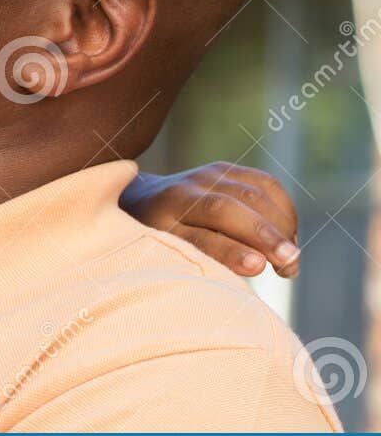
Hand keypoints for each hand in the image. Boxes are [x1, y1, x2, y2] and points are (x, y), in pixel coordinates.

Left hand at [120, 162, 299, 277]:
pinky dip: (283, 209)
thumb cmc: (160, 240)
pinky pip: (265, 183)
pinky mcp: (226, 168)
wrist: (145, 200)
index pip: (200, 229)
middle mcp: (184, 187)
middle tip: (290, 265)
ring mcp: (206, 173)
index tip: (260, 266)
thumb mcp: (171, 253)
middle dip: (265, 235)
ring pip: (254, 193)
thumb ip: (208, 257)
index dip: (232, 249)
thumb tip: (258, 264)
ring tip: (291, 259)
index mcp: (164, 212)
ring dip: (281, 225)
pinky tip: (289, 236)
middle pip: (229, 206)